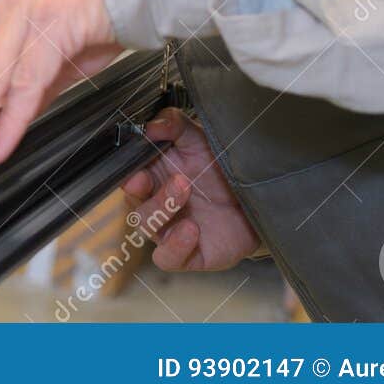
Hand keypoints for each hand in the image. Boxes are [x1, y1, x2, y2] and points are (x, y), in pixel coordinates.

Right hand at [123, 107, 260, 270]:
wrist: (256, 202)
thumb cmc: (220, 170)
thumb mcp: (199, 139)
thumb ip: (175, 125)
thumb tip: (152, 126)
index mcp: (151, 177)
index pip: (127, 177)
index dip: (128, 176)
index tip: (138, 170)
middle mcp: (155, 205)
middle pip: (133, 203)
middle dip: (146, 192)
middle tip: (178, 179)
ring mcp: (169, 231)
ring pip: (145, 227)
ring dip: (162, 209)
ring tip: (186, 193)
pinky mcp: (187, 255)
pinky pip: (167, 258)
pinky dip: (174, 246)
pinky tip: (191, 230)